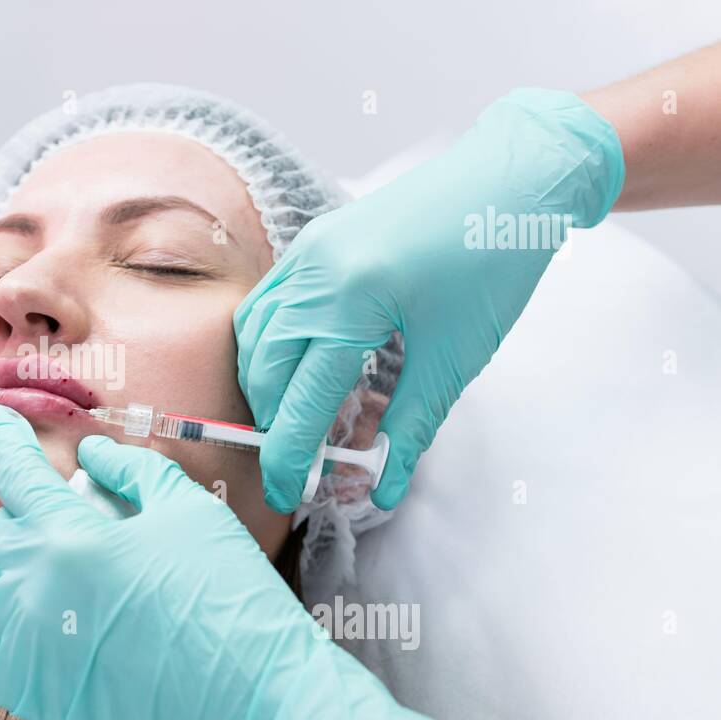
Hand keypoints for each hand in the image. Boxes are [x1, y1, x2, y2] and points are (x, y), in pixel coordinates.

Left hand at [0, 403, 441, 719]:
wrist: (254, 695)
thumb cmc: (228, 598)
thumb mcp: (191, 512)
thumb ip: (133, 471)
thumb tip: (92, 455)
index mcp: (69, 538)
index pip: (14, 472)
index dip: (3, 437)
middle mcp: (34, 592)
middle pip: (3, 532)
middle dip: (31, 513)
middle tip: (73, 517)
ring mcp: (29, 649)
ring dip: (7, 572)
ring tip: (49, 572)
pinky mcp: (35, 696)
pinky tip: (30, 626)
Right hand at [235, 88, 623, 512]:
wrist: (510, 177)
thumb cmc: (493, 261)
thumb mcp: (456, 356)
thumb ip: (411, 425)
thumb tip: (383, 485)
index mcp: (349, 301)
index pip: (298, 400)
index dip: (289, 456)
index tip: (288, 496)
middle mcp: (313, 273)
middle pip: (263, 369)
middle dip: (271, 424)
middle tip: (297, 463)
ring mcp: (307, 253)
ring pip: (255, 336)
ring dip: (266, 385)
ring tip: (297, 420)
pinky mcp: (314, 244)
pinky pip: (268, 304)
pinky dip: (271, 346)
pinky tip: (300, 369)